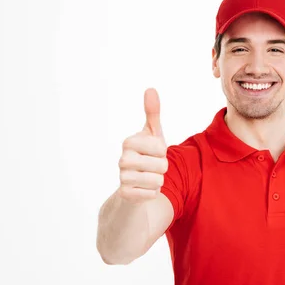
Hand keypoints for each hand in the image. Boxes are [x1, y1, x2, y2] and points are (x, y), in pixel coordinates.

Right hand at [118, 88, 167, 202]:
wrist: (134, 184)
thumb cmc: (146, 155)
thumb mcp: (152, 134)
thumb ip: (152, 113)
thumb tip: (151, 89)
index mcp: (129, 142)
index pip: (161, 147)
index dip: (163, 152)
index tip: (154, 153)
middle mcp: (122, 159)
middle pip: (162, 165)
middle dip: (162, 168)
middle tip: (152, 167)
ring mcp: (122, 177)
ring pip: (158, 181)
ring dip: (158, 181)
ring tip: (148, 177)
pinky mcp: (125, 195)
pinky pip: (152, 194)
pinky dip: (152, 193)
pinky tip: (143, 189)